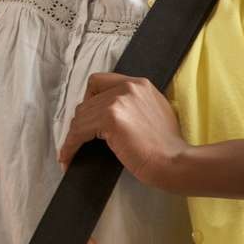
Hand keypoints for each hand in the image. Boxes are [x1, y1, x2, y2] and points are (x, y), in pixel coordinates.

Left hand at [57, 72, 189, 189]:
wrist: (176, 162)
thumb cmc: (167, 147)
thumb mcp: (155, 112)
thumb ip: (133, 104)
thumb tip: (109, 112)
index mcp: (139, 83)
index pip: (99, 82)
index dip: (89, 99)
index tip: (88, 117)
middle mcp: (128, 87)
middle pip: (87, 102)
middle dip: (81, 123)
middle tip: (79, 140)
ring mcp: (118, 101)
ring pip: (81, 117)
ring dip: (73, 136)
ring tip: (71, 152)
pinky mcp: (110, 118)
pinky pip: (78, 132)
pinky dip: (70, 145)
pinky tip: (67, 157)